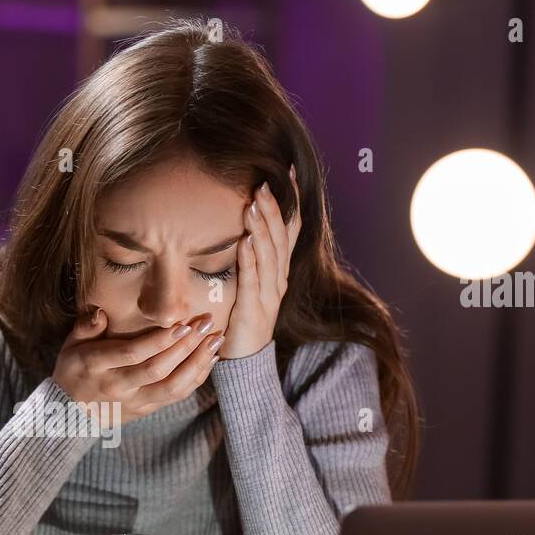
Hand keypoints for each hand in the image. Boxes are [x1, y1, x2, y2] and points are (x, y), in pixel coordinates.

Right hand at [52, 307, 222, 424]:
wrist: (71, 413)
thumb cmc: (74, 370)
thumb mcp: (69, 345)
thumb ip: (85, 326)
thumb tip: (99, 312)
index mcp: (96, 366)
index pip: (132, 354)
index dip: (159, 341)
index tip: (181, 324)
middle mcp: (117, 387)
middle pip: (157, 370)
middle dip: (185, 347)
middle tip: (205, 324)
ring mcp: (134, 402)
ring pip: (171, 387)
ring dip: (197, 364)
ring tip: (215, 340)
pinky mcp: (147, 410)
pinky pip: (176, 396)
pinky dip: (196, 378)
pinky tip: (210, 359)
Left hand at [218, 167, 302, 358]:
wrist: (246, 362)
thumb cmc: (243, 320)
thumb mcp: (251, 284)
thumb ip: (251, 257)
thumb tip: (243, 224)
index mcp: (280, 271)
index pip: (290, 229)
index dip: (291, 201)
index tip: (287, 171)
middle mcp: (279, 280)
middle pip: (280, 238)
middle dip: (273, 208)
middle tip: (264, 181)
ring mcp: (269, 296)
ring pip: (268, 255)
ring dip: (262, 228)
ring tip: (254, 202)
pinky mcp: (254, 312)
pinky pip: (252, 282)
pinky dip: (249, 261)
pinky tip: (244, 242)